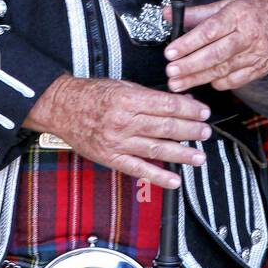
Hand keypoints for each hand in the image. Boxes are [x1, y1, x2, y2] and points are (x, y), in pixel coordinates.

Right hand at [23, 74, 211, 189]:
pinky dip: (158, 177)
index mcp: (128, 100)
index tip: (203, 112)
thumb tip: (177, 104)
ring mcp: (118, 142)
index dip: (188, 110)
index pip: (166, 105)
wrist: (62, 108)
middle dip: (190, 131)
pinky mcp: (111, 158)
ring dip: (182, 154)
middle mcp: (124, 121)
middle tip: (206, 132)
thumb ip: (149, 97)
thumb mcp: (122, 87)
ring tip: (199, 157)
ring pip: (156, 149)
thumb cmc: (92, 95)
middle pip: (165, 127)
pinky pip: (138, 169)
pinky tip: (175, 181)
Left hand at [164, 0, 267, 92]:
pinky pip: (237, 80)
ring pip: (223, 70)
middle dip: (190, 66)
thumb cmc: (257, 10)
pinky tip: (205, 83)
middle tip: (171, 73)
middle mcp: (248, 35)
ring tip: (179, 83)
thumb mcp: (228, 4)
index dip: (188, 43)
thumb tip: (169, 15)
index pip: (209, 31)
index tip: (171, 52)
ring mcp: (256, 54)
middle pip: (215, 54)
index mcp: (238, 15)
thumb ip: (198, 13)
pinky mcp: (261, 68)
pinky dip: (219, 83)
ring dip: (198, 78)